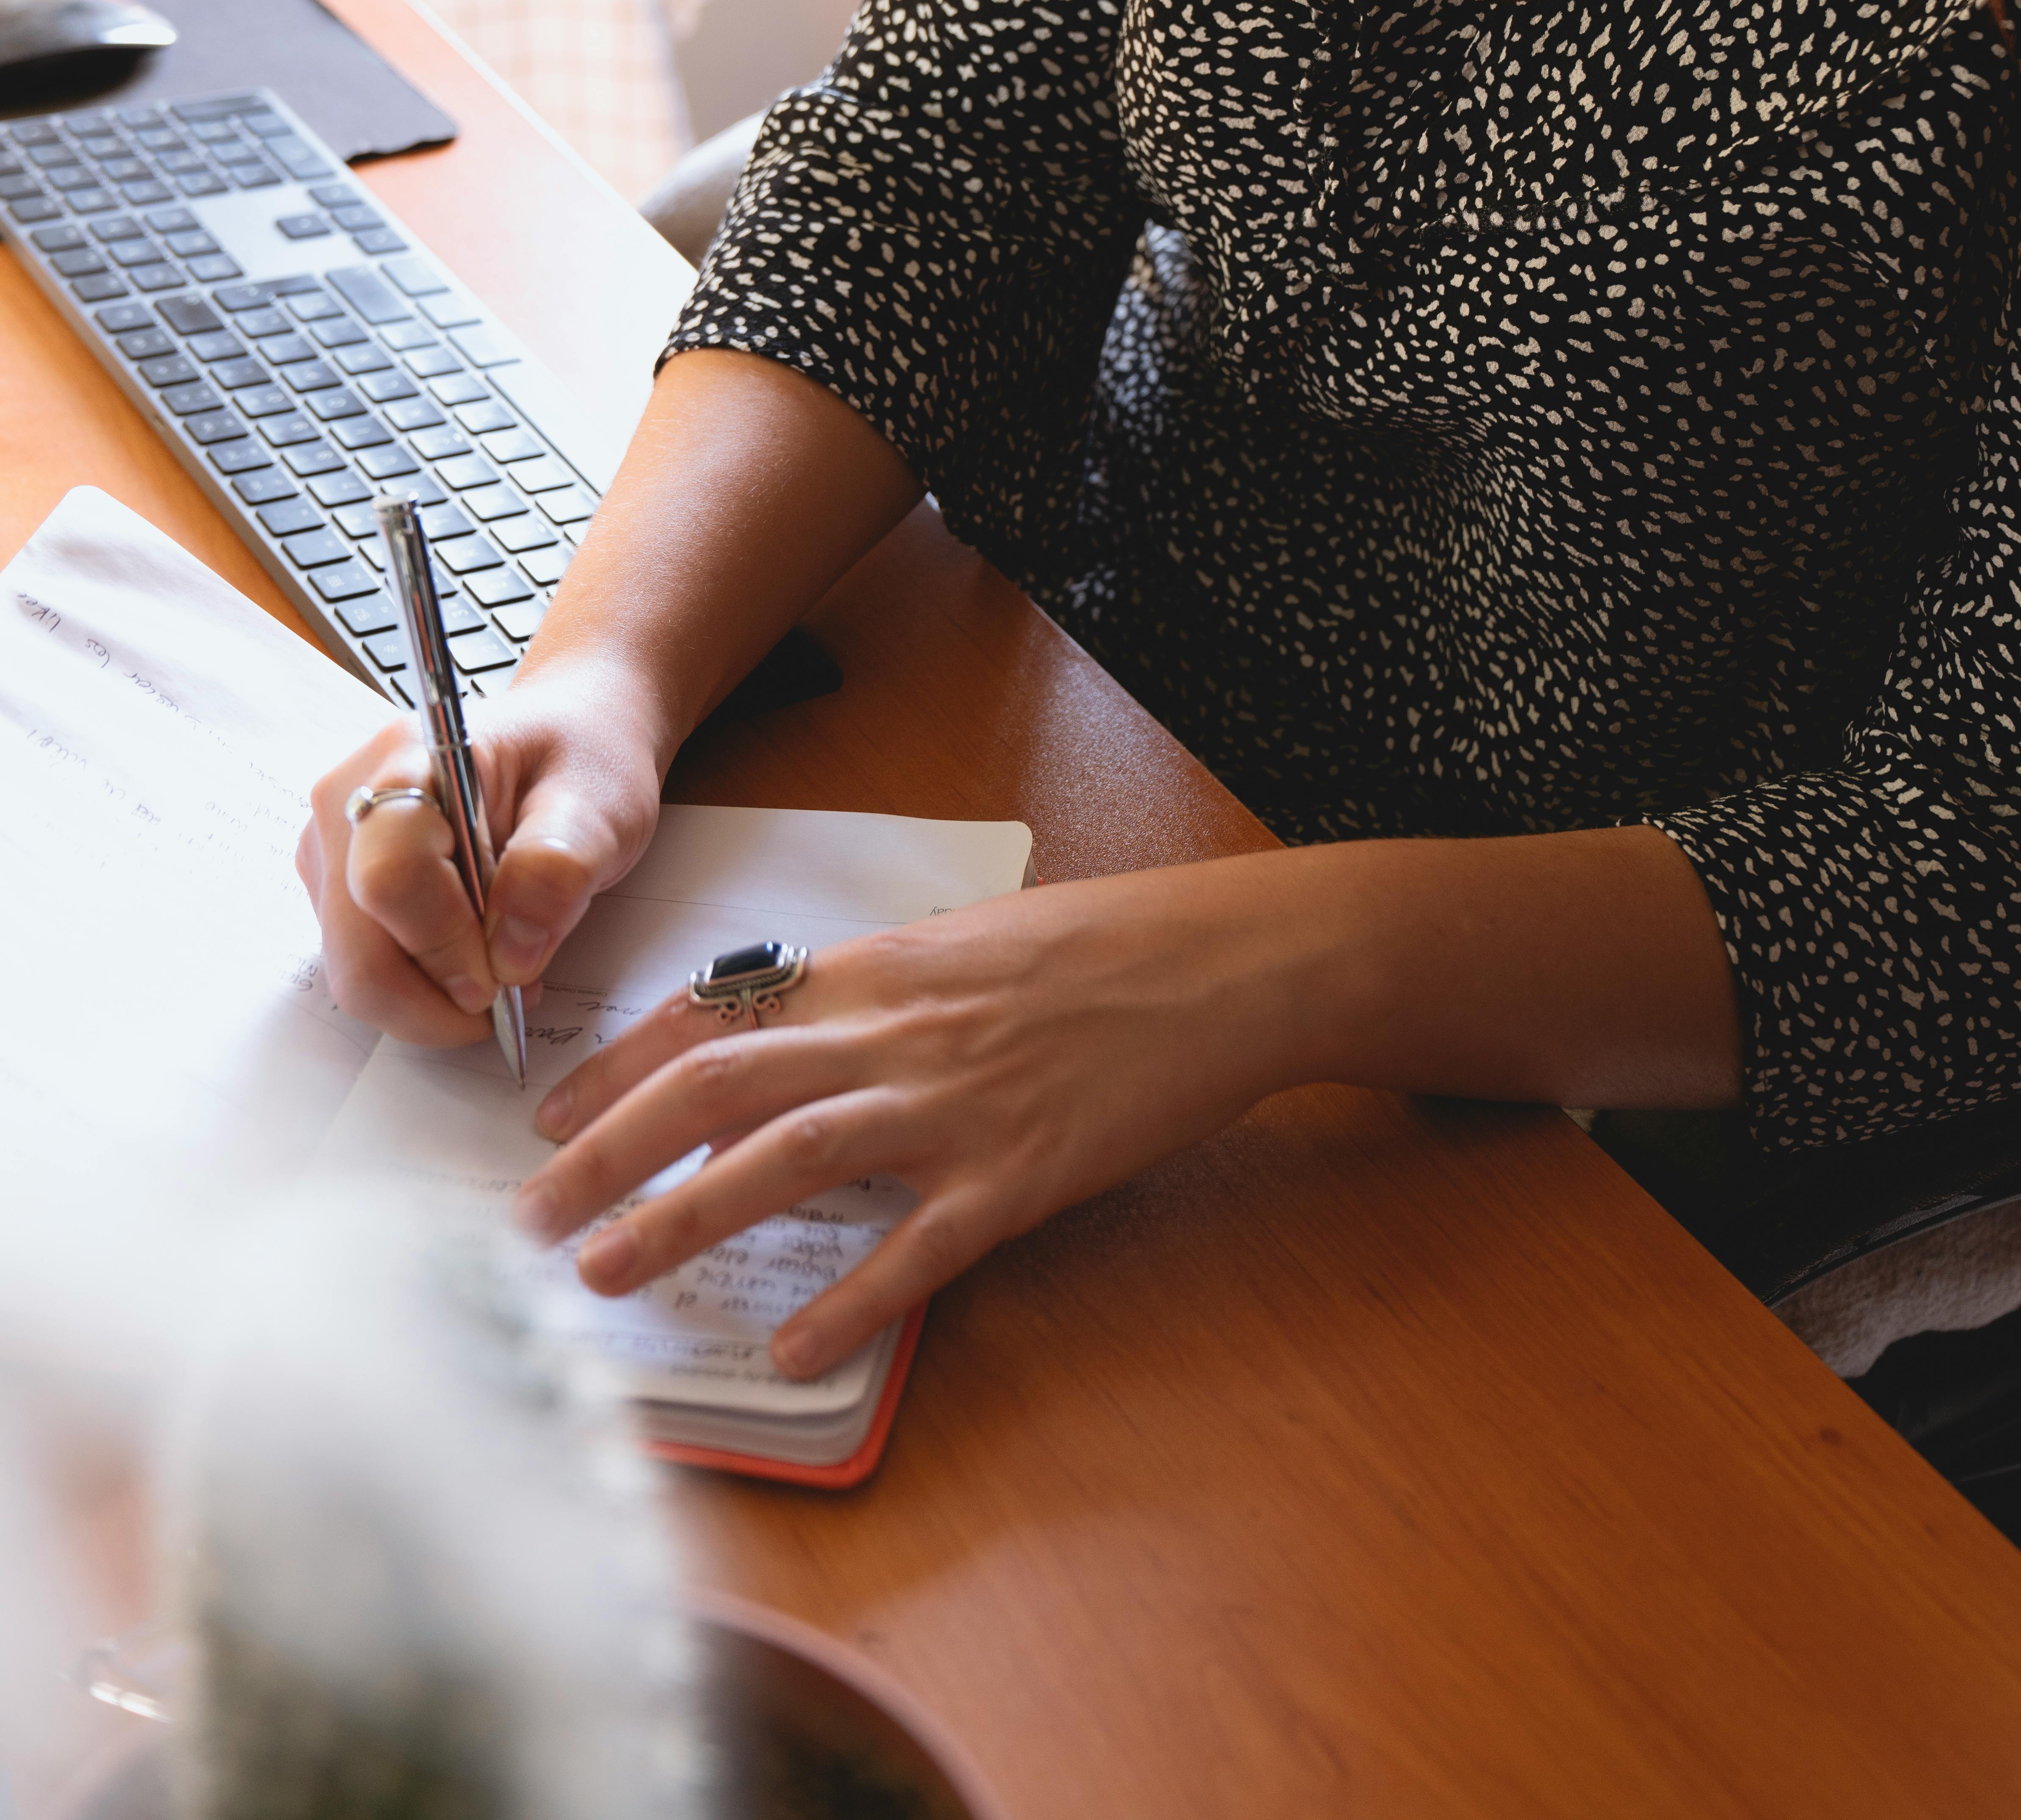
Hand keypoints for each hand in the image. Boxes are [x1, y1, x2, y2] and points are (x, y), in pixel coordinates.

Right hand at [297, 656, 670, 1044]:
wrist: (565, 735)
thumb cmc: (580, 756)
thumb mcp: (601, 802)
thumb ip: (559, 868)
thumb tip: (510, 954)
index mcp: (409, 759)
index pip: (392, 874)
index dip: (444, 947)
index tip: (505, 979)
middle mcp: (348, 802)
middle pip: (357, 944)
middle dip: (436, 998)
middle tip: (511, 1000)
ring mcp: (334, 849)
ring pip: (355, 969)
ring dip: (431, 995)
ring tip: (503, 967)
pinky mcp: (340, 887)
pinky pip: (364, 965)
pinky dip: (420, 984)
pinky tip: (473, 958)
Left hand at [513, 859, 1313, 1377]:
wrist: (1220, 965)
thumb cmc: (1100, 950)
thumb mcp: (962, 946)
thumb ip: (870, 992)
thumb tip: (785, 1032)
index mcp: (875, 969)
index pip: (710, 1013)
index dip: (616, 1070)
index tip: (547, 1122)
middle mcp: (894, 1030)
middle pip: (716, 1085)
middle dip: (606, 1154)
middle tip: (525, 1219)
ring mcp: (955, 1103)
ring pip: (787, 1154)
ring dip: (683, 1215)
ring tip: (601, 1273)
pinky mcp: (1020, 1172)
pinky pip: (915, 1245)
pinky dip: (847, 1299)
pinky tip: (789, 1349)